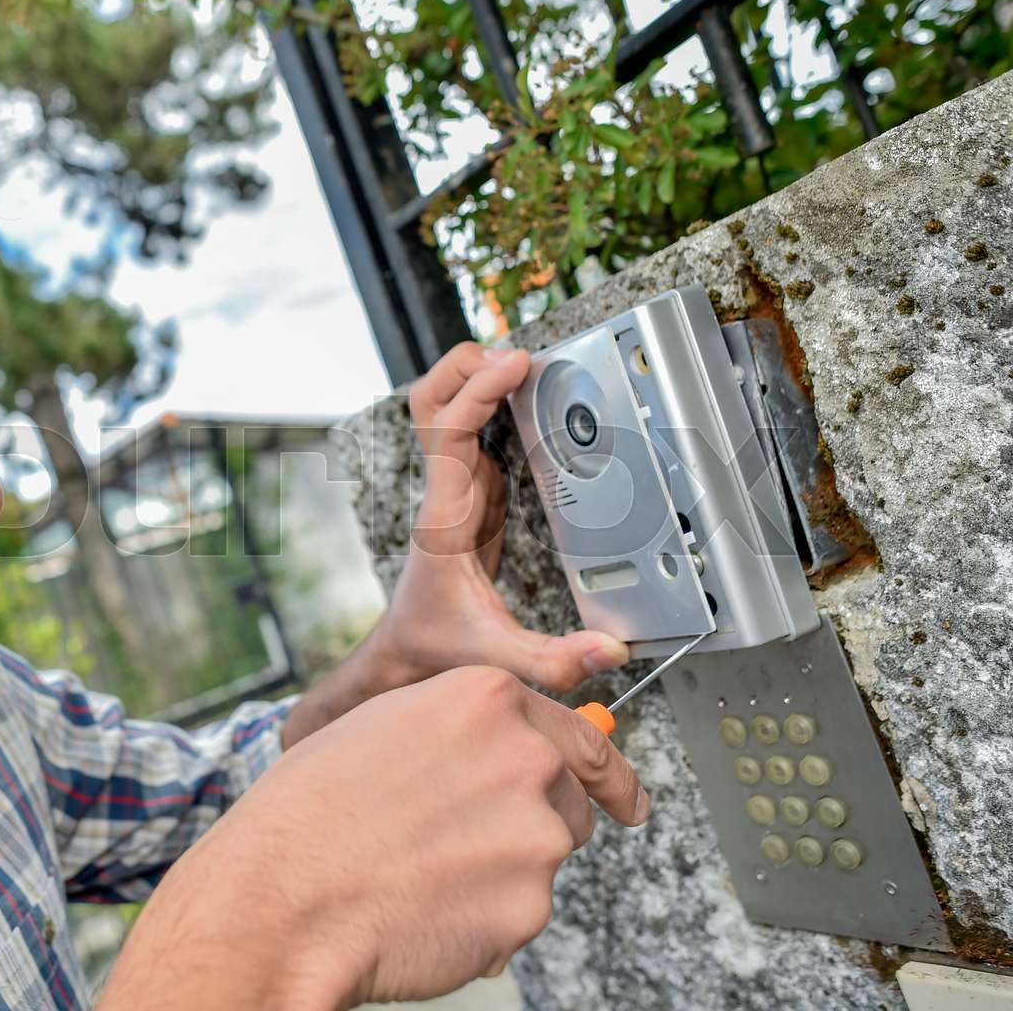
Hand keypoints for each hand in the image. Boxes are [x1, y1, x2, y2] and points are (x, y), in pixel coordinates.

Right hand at [99, 667, 649, 1009]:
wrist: (284, 898)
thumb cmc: (309, 815)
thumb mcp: (380, 728)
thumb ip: (454, 730)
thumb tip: (490, 751)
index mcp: (484, 699)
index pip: (573, 730)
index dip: (596, 766)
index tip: (618, 789)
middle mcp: (525, 756)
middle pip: (565, 796)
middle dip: (528, 820)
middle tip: (454, 841)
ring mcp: (536, 832)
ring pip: (542, 857)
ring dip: (502, 871)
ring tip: (421, 874)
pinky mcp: (531, 904)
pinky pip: (521, 913)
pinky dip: (485, 920)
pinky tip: (424, 910)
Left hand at [367, 341, 627, 693]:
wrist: (407, 651)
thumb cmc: (439, 644)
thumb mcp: (496, 657)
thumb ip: (553, 660)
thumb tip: (612, 651)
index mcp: (446, 515)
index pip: (451, 429)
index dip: (481, 389)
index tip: (517, 364)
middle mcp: (445, 490)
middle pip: (431, 399)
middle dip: (465, 366)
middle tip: (514, 358)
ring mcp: (456, 487)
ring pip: (447, 408)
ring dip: (476, 378)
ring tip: (523, 367)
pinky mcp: (472, 493)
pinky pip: (476, 430)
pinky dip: (495, 405)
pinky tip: (527, 401)